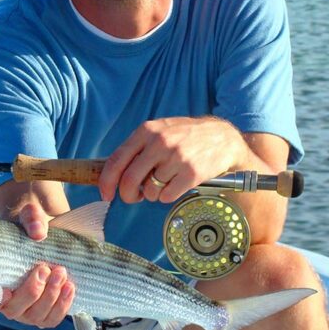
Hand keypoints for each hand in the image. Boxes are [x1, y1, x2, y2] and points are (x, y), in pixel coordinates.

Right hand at [0, 183, 74, 327]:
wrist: (50, 237)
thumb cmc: (30, 228)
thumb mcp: (29, 216)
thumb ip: (31, 218)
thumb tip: (37, 231)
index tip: (3, 292)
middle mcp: (6, 302)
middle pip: (13, 310)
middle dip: (32, 291)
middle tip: (45, 268)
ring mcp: (26, 311)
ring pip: (35, 316)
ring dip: (50, 296)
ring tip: (61, 272)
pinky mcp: (45, 314)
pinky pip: (52, 318)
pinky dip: (62, 305)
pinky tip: (69, 286)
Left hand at [98, 116, 246, 203]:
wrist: (223, 138)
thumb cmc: (185, 137)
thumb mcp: (159, 132)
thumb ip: (137, 148)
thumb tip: (112, 173)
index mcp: (146, 131)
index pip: (117, 160)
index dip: (106, 181)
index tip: (105, 194)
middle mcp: (160, 142)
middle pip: (129, 180)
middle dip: (127, 195)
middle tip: (133, 198)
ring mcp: (176, 157)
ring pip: (150, 191)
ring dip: (153, 193)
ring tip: (165, 182)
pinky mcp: (191, 173)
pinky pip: (167, 196)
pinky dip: (168, 196)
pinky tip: (176, 185)